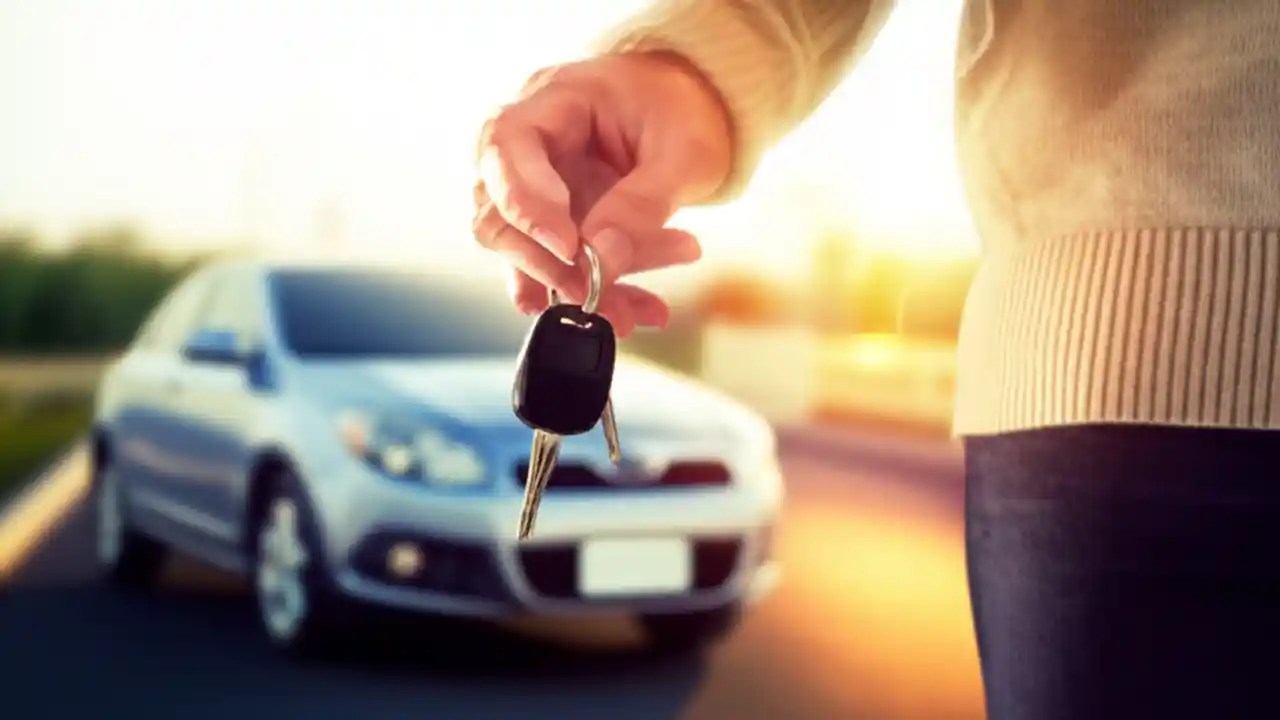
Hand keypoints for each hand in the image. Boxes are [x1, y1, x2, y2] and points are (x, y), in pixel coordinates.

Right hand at [472, 51, 732, 335]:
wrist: (692, 109)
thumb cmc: (683, 109)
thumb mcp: (685, 151)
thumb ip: (643, 202)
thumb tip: (601, 257)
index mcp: (552, 100)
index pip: (505, 147)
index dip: (525, 203)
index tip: (569, 248)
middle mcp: (528, 146)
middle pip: (497, 213)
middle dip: (546, 265)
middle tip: (598, 292)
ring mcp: (536, 189)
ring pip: (528, 255)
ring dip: (578, 289)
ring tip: (638, 310)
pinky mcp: (555, 225)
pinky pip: (561, 270)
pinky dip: (600, 294)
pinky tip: (639, 309)